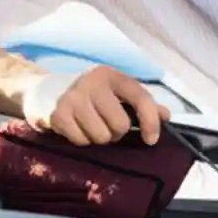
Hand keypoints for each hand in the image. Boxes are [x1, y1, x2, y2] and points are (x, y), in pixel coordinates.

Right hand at [20, 65, 170, 145]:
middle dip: (117, 132)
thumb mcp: (119, 93)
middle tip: (109, 126)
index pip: (140, 97)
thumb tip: (166, 116)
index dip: (150, 121)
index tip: (151, 139)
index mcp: (112, 76)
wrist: (51, 89)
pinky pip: (81, 141)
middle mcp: (92, 82)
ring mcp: (73, 97)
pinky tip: (79, 129)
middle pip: (120, 124)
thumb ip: (143, 104)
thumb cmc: (95, 95)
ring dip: (100, 138)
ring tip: (94, 127)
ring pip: (101, 136)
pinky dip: (83, 141)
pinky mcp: (58, 113)